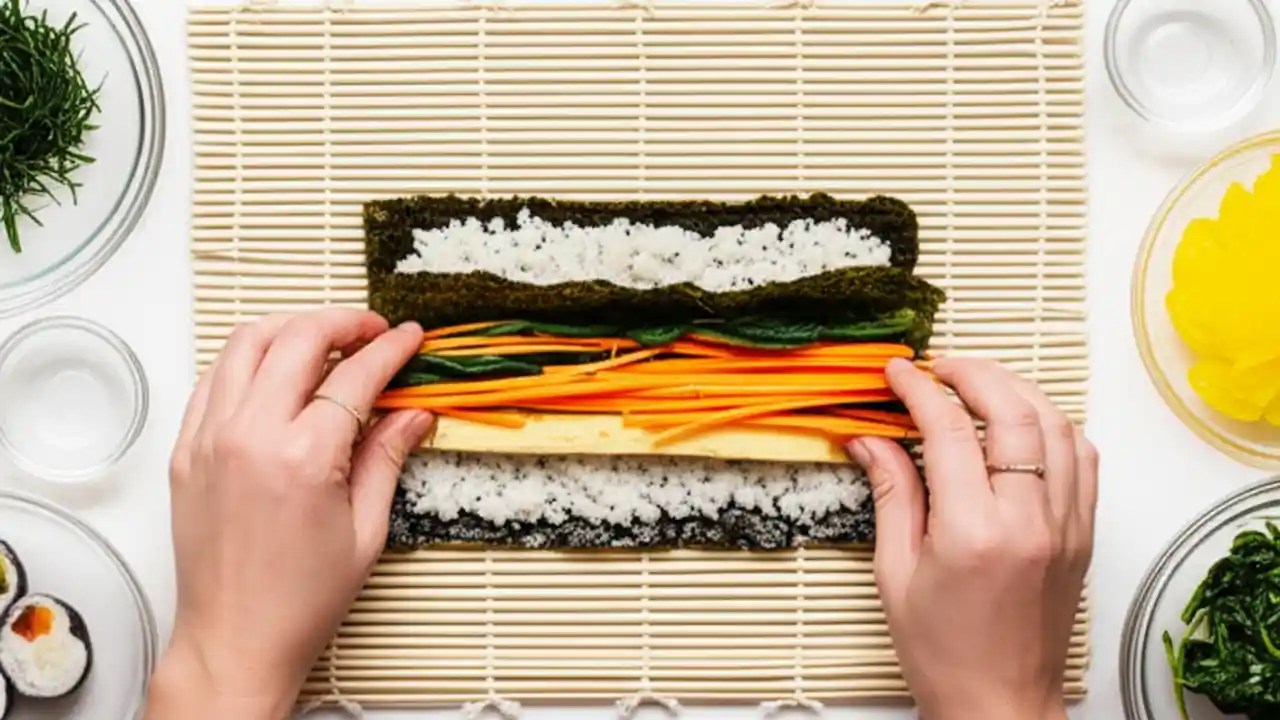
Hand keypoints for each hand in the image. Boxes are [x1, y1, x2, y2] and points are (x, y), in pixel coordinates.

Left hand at [146, 310, 434, 719]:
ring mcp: (209, 439)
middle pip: (298, 338)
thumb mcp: (365, 530)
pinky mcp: (185, 450)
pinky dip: (248, 359)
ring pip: (246, 342)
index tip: (410, 338)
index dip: (390, 349)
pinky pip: (214, 377)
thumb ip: (386, 458)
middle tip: (373, 331)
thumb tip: (413, 412)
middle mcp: (249, 436)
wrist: (235, 639)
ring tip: (325, 339)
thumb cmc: (301, 599)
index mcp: (302, 459)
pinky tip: (277, 372)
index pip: (354, 375)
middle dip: (344, 322)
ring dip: (292, 327)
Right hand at [846, 358, 1096, 719]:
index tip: (898, 372)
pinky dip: (1054, 426)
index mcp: (972, 533)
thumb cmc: (942, 651)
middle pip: (1014, 412)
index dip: (920, 388)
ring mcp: (1064, 527)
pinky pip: (1083, 459)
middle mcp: (1028, 523)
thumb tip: (871, 437)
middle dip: (974, 372)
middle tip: (939, 367)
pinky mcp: (1083, 535)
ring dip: (1017, 391)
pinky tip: (1023, 423)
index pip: (950, 429)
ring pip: (1057, 426)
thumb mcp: (895, 572)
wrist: (999, 705)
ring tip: (979, 384)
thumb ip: (891, 493)